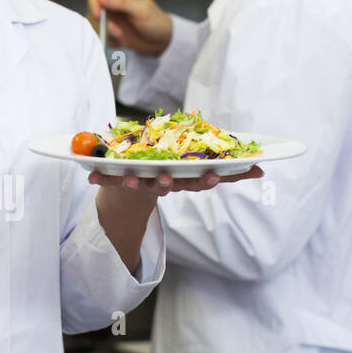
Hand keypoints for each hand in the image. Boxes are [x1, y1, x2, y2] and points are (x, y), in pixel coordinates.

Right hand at [86, 0, 172, 55]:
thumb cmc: (156, 21)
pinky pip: (100, 36)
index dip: (93, 0)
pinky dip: (110, 42)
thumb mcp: (142, 9)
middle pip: (93, 8)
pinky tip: (122, 42)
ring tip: (123, 38)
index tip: (99, 14)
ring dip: (108, 35)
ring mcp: (109, 17)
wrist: (161, 41)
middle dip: (103, 23)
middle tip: (117, 32)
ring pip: (95, 24)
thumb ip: (121, 2)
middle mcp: (111, 3)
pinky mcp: (108, 31)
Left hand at [89, 165, 263, 195]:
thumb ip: (229, 168)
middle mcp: (167, 184)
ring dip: (136, 184)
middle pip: (171, 186)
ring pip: (141, 185)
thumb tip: (262, 168)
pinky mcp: (123, 182)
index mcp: (186, 179)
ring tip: (133, 181)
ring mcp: (145, 184)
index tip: (213, 177)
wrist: (138, 184)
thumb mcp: (201, 166)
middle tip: (166, 180)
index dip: (208, 180)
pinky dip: (100, 178)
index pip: (201, 181)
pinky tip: (89, 176)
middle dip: (169, 183)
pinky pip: (112, 180)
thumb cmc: (174, 170)